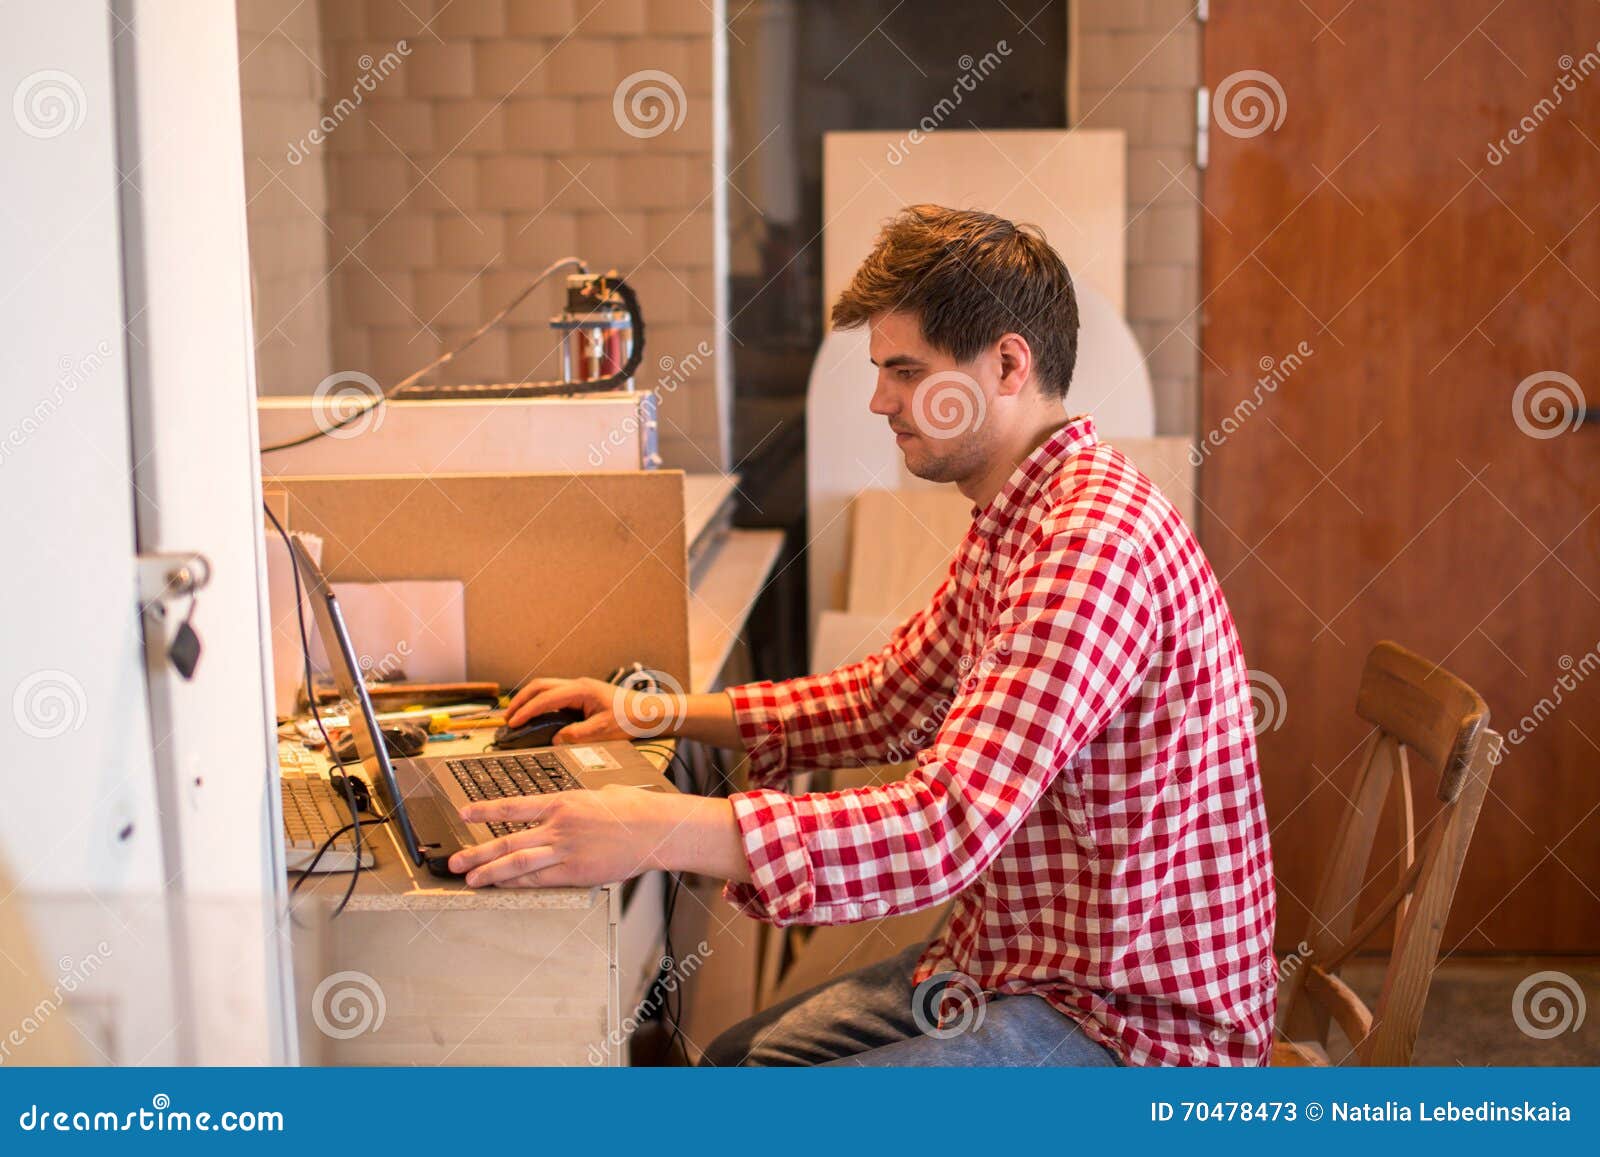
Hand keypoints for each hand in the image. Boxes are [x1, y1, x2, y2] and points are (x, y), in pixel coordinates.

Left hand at [448, 785, 677, 886]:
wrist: (656, 828)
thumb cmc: (635, 810)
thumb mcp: (601, 795)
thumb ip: (578, 804)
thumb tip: (571, 808)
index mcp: (562, 802)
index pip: (513, 807)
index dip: (484, 811)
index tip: (464, 814)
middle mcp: (558, 825)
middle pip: (507, 840)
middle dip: (476, 852)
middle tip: (454, 861)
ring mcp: (566, 850)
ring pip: (517, 862)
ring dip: (490, 872)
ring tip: (470, 879)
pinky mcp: (576, 872)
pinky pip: (540, 880)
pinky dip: (518, 883)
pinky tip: (504, 887)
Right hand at [505, 675, 684, 742]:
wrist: (651, 712)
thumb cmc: (631, 718)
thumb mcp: (603, 731)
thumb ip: (577, 736)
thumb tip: (556, 740)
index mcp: (581, 690)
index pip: (546, 697)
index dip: (527, 710)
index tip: (513, 723)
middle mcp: (578, 685)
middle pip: (540, 686)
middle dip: (521, 700)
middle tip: (507, 718)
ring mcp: (580, 689)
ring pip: (547, 689)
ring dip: (530, 700)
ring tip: (516, 717)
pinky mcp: (584, 696)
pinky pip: (556, 696)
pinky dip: (542, 704)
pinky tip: (537, 717)